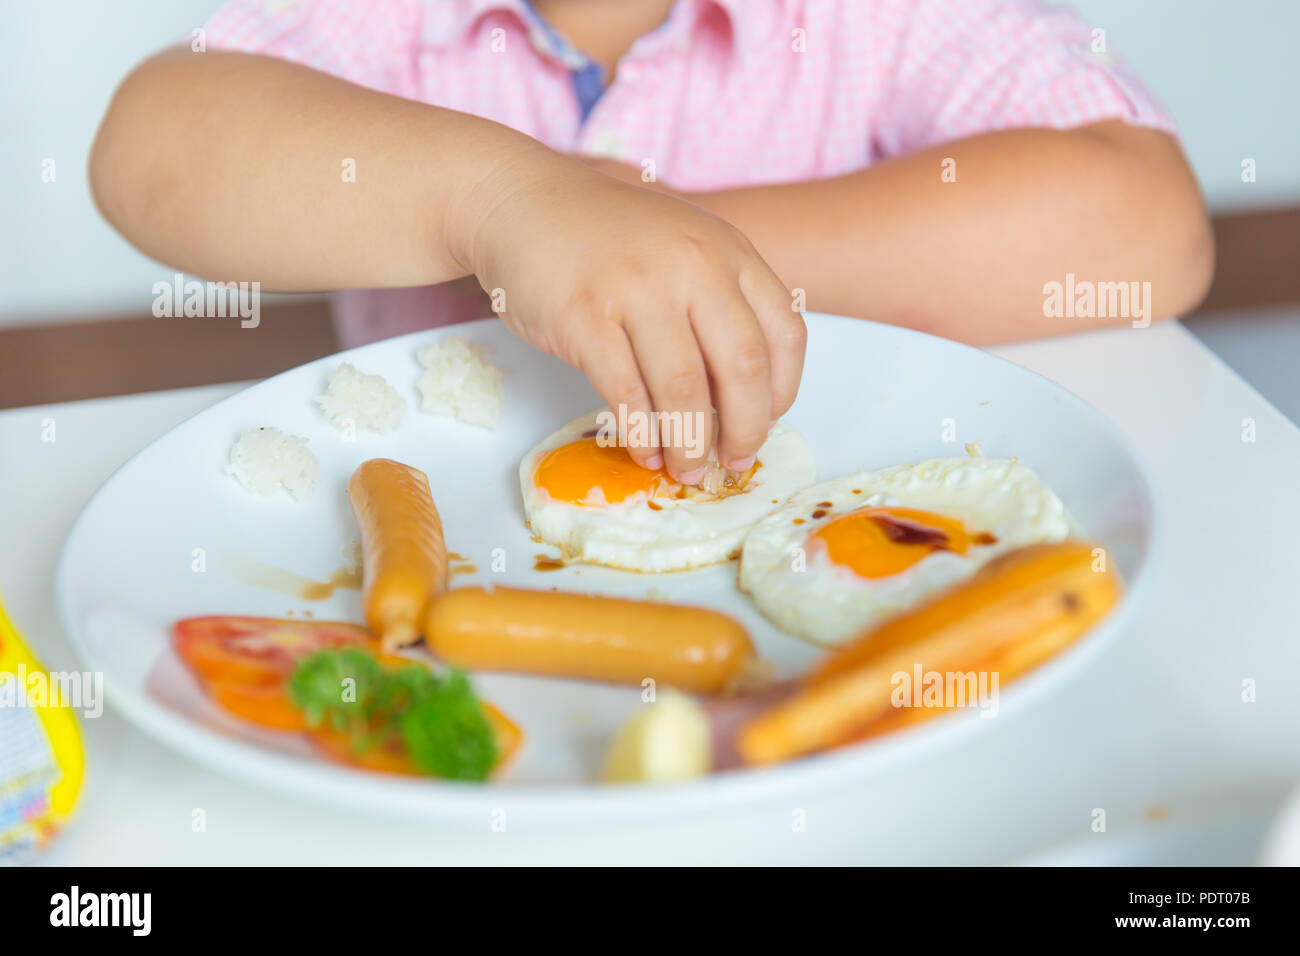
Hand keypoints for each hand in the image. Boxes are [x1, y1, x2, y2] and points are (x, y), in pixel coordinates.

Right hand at [463, 150, 804, 481]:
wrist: (524, 203)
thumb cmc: (609, 239)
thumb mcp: (683, 249)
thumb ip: (719, 307)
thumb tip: (742, 403)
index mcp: (728, 251)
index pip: (783, 333)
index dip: (781, 393)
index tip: (764, 424)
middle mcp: (691, 264)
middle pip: (741, 367)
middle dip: (744, 430)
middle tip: (733, 463)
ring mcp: (636, 288)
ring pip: (683, 388)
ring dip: (690, 443)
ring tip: (686, 469)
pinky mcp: (583, 316)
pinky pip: (625, 393)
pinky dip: (641, 434)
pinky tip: (645, 451)